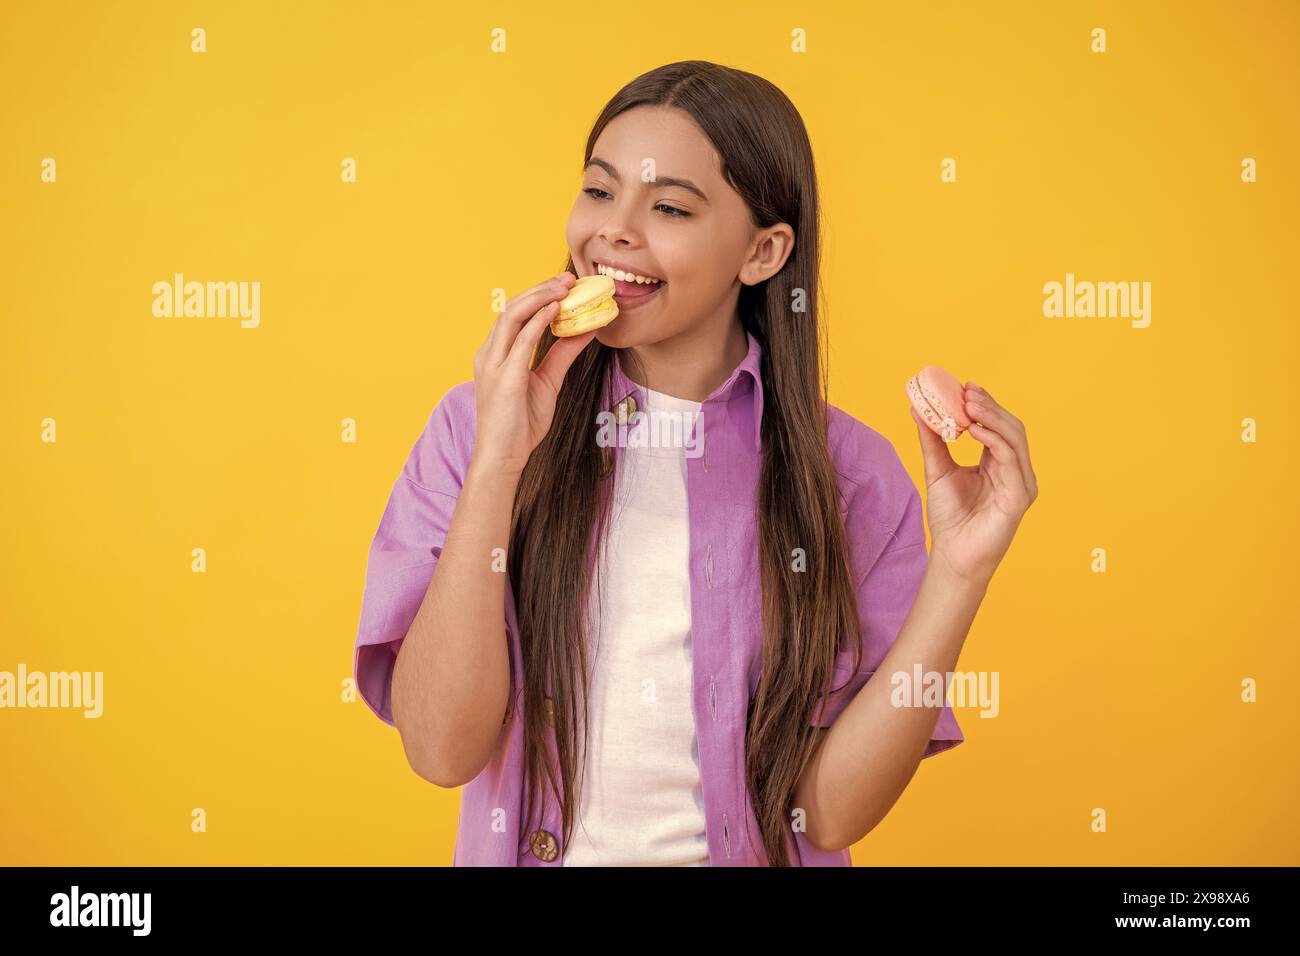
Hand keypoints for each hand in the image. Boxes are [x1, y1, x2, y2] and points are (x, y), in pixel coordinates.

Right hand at [471, 271, 595, 477]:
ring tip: (564, 287)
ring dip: (540, 298)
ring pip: (512, 316)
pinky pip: (521, 341)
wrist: (502, 458)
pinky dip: (539, 321)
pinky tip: (557, 310)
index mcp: (494, 355)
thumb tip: (586, 331)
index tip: (563, 284)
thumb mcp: (547, 383)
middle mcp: (489, 355)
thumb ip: (562, 355)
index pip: (513, 314)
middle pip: (511, 308)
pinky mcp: (505, 379)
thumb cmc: (519, 426)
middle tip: (568, 278)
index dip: (538, 295)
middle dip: (540, 289)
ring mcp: (493, 366)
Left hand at [909, 381, 1037, 587]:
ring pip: (1014, 439)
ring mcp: (1021, 484)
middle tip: (966, 391)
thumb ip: (932, 440)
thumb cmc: (950, 518)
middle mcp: (1015, 471)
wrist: (953, 556)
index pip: (998, 426)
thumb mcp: (937, 470)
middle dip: (989, 406)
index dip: (985, 404)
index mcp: (1000, 464)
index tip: (965, 386)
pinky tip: (974, 430)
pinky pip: (1011, 461)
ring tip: (968, 404)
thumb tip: (917, 409)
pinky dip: (994, 441)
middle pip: (1010, 427)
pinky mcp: (1019, 497)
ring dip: (991, 417)